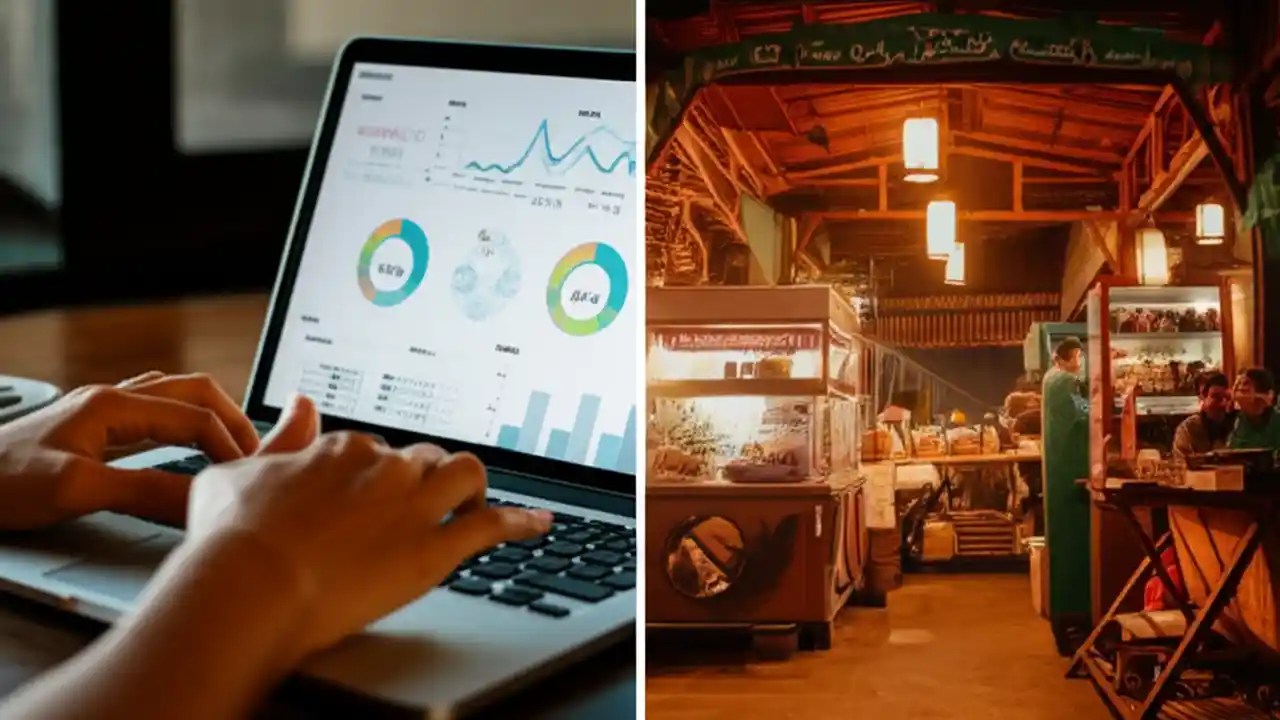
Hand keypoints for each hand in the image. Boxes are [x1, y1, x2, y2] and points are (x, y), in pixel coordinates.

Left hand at [0, 372, 258, 530]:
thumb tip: (204, 496)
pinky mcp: (88, 429)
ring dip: (210, 417)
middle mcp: (110, 399)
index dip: (230, 445)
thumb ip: (146, 490)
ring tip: (232, 448)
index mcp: (112, 406)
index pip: (196, 415)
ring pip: (175, 397)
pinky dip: (183, 424)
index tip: (250, 476)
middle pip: (194, 391)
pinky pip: (153, 413)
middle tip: (257, 456)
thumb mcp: (79, 490)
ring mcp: (98, 411)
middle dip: (232, 421)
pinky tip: (183, 446)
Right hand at [181, 394, 551, 663]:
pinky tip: (536, 525)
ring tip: (469, 504)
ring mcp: (414, 506)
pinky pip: (492, 526)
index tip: (371, 492)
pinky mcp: (435, 549)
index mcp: (342, 449)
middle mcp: (385, 467)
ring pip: (465, 474)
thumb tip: (298, 405)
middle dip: (421, 480)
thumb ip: (277, 439)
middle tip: (411, 508)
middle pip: (423, 460)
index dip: (374, 476)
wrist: (248, 587)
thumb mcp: (235, 473)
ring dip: (469, 487)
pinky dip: (519, 524)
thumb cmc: (231, 539)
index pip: (375, 450)